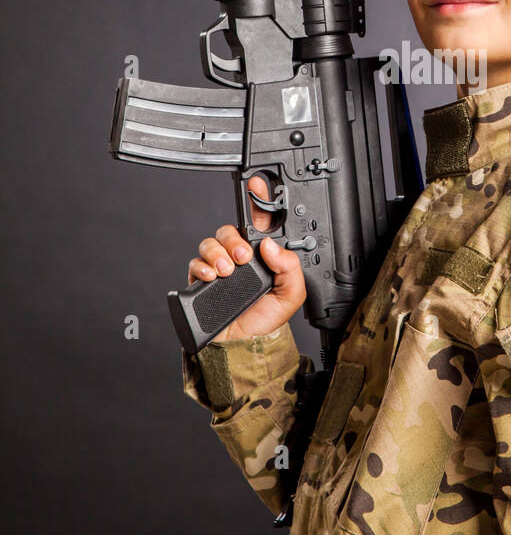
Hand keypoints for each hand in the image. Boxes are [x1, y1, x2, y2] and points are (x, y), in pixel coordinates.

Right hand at [186, 175, 306, 342]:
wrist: (242, 349)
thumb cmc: (265, 323)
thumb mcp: (290, 296)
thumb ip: (289, 268)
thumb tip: (270, 244)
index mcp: (263, 258)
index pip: (259, 223)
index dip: (258, 201)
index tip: (257, 184)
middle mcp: (240, 259)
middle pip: (230, 230)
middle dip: (234, 238)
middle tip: (243, 257)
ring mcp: (220, 268)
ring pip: (211, 242)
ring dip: (219, 252)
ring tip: (228, 270)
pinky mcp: (202, 280)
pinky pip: (196, 262)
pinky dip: (203, 265)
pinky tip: (213, 276)